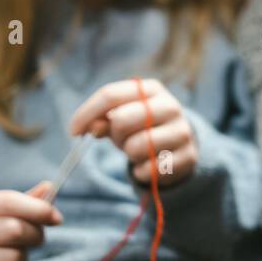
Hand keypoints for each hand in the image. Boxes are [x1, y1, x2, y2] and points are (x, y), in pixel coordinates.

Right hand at [0, 182, 59, 260]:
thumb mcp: (1, 217)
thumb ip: (25, 202)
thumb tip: (49, 186)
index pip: (7, 201)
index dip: (38, 208)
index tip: (57, 218)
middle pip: (14, 229)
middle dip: (35, 236)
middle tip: (36, 240)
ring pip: (14, 258)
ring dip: (22, 260)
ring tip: (11, 259)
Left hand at [68, 78, 196, 187]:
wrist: (180, 147)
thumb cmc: (143, 128)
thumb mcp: (122, 119)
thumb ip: (102, 119)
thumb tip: (91, 127)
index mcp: (150, 89)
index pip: (110, 95)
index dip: (87, 114)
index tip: (73, 132)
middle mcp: (169, 105)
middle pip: (122, 119)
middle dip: (114, 135)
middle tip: (120, 141)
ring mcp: (182, 130)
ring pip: (137, 146)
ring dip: (130, 154)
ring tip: (137, 151)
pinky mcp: (188, 156)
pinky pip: (149, 169)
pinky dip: (141, 171)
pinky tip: (147, 165)